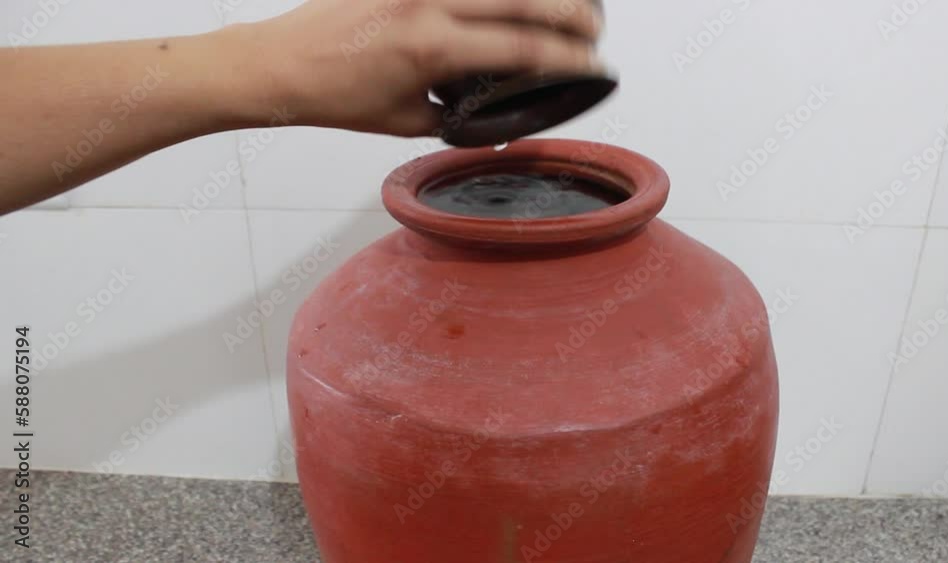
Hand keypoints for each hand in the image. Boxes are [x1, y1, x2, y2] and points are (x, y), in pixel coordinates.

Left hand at [228, 0, 602, 136]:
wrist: (280, 64)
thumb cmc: (334, 94)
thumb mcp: (404, 121)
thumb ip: (453, 116)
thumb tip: (486, 117)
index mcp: (431, 48)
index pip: (520, 46)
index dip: (566, 56)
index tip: (592, 63)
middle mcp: (425, 4)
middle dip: (571, 13)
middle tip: (595, 28)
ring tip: (568, 7)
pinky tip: (510, 4)